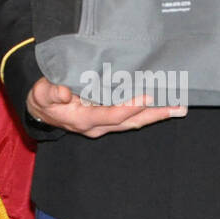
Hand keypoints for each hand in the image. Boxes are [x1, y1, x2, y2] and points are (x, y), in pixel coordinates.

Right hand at [26, 77, 184, 137]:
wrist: (40, 112)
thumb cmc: (42, 99)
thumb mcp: (41, 93)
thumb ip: (51, 92)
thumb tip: (65, 92)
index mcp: (84, 119)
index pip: (111, 115)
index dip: (129, 107)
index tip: (145, 97)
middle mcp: (97, 126)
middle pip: (131, 122)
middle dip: (155, 115)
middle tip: (179, 107)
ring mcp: (103, 125)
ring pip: (133, 122)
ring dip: (155, 115)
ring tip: (177, 107)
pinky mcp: (106, 121)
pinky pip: (129, 119)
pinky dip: (145, 113)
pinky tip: (158, 105)